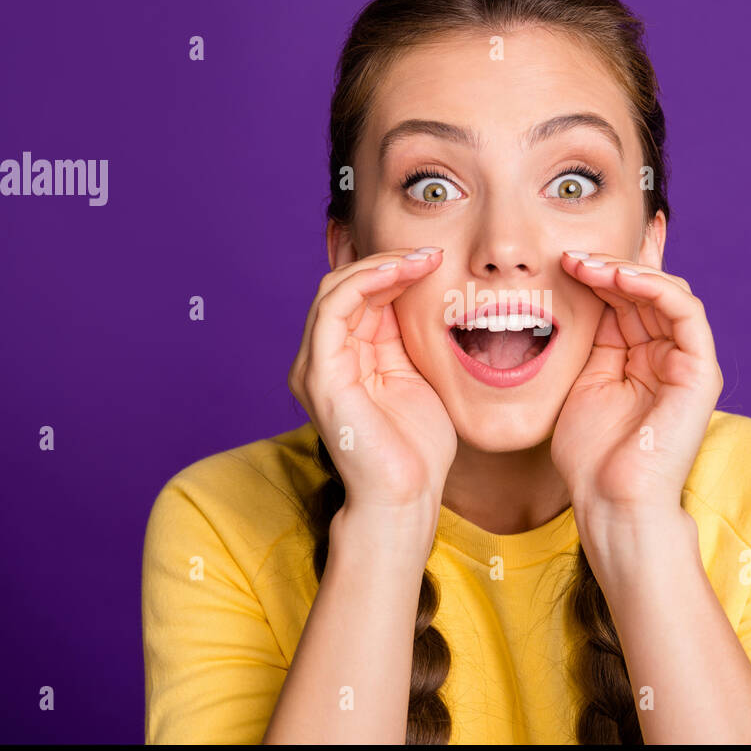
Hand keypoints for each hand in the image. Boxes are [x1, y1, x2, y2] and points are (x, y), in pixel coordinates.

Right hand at [288, 248, 457, 538]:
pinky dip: (365, 283)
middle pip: (344, 285)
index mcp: (344, 358)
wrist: (407, 498)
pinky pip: (333, 310)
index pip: (358, 295)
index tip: (435, 258)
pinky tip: (400, 275)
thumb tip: (416, 292)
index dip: (393, 269)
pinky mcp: (320, 375)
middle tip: (432, 252)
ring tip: (421, 259)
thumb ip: (404, 338)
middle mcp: (322, 358)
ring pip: (335, 289)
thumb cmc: (416, 449)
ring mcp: (315, 366)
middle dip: (389, 260)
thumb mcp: (415, 376)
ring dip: (380, 266)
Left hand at [550, 251, 722, 528]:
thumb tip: (583, 288)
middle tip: (570, 254)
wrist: (610, 501)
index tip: (565, 255)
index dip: (603, 270)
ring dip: (627, 270)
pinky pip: (686, 312)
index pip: (629, 298)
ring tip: (587, 263)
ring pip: (668, 292)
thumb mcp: (583, 380)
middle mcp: (667, 354)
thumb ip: (593, 337)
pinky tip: (619, 278)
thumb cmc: (591, 455)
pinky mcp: (700, 370)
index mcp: (640, 357)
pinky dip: (654, 287)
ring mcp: (687, 361)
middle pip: (647, 289)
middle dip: (608, 264)